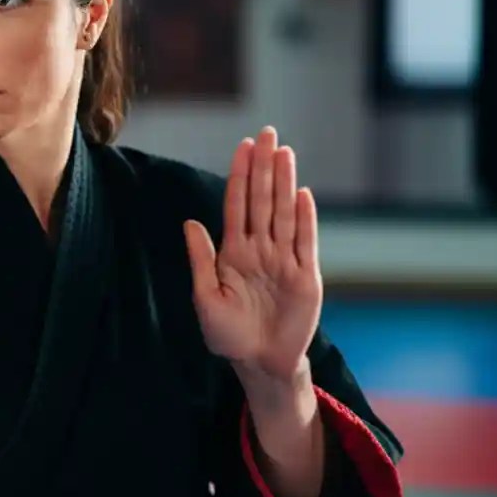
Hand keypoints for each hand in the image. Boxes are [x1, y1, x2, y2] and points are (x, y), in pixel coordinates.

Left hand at [183, 126, 323, 383]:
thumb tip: (190, 222)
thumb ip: (201, 259)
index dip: (240, 175)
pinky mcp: (306, 276)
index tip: (243, 146)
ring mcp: (284, 260)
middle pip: (262, 200)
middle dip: (264, 167)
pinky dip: (305, 218)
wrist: (259, 363)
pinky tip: (303, 194)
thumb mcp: (205, 297)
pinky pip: (306, 242)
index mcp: (234, 253)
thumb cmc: (227, 334)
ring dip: (285, 183)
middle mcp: (260, 250)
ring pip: (283, 213)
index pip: (237, 205)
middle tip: (267, 133)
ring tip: (285, 152)